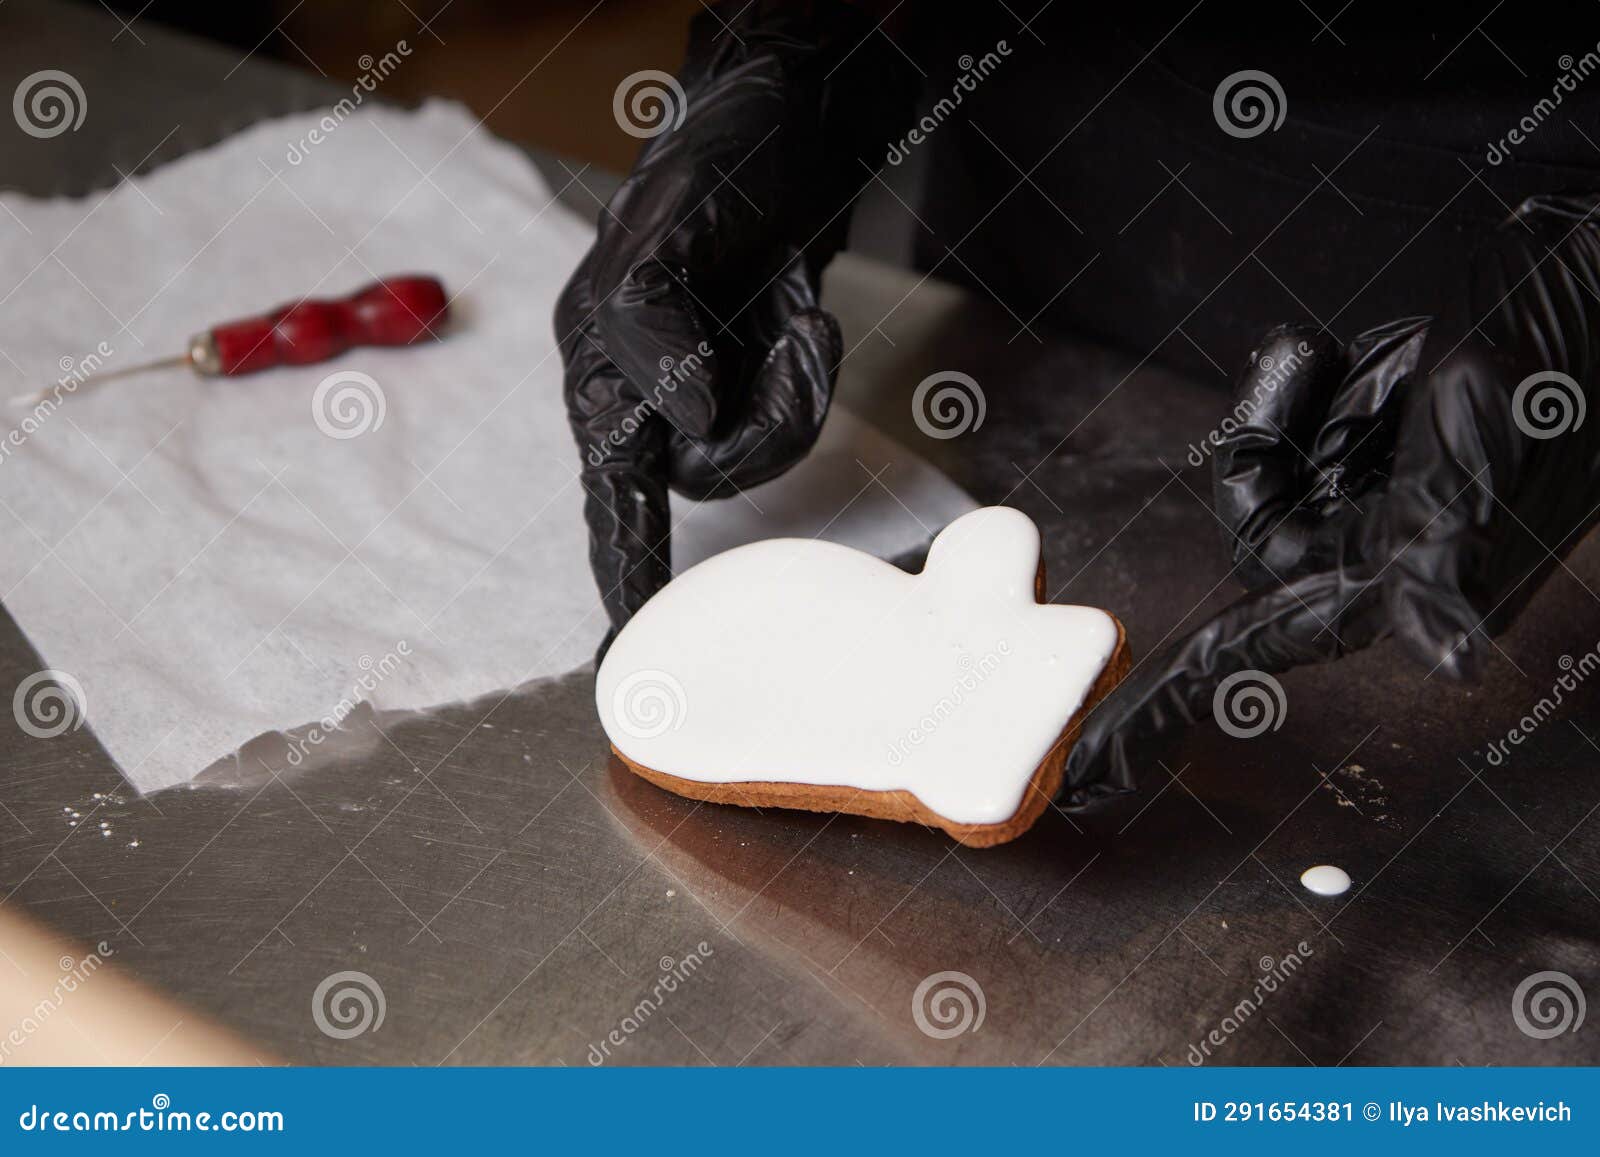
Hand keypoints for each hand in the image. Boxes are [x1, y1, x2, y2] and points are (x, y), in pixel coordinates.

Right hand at [556, 1, 915, 648]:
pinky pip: (789, 414)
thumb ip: (652, 328)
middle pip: (707, 473)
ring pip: (760, 449)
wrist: (790, 123)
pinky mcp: (753, 375)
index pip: (609, 491)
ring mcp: (703, 386)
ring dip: (796, 387)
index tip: (626, 649)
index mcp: (600, 364)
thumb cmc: (716, 164)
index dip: (622, 569)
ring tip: (797, 316)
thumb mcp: (665, 234)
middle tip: (793, 340)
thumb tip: (680, 417)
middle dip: (768, 419)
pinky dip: (808, 370)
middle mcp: (645, 388)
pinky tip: (801, 315)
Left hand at [1062, 193, 1599, 801]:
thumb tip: (1450, 660)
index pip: (1254, 651)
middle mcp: (1378, 545)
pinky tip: (1342, 351)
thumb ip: (1447, 559)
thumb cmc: (1560, 365)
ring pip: (1262, 475)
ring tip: (1332, 357)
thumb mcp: (1487, 455)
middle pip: (1249, 531)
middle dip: (1260, 451)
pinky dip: (1299, 383)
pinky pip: (1287, 425)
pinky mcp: (1370, 438)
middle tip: (1304, 373)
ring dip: (1285, 409)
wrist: (1590, 280)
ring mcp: (1372, 492)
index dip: (1166, 707)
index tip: (1090, 769)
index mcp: (1396, 575)